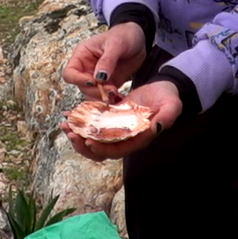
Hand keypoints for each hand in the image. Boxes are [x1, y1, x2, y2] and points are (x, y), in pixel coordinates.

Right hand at [62, 22, 148, 99]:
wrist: (138, 41)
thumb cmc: (124, 36)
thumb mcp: (116, 44)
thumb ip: (107, 60)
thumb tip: (99, 78)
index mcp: (82, 55)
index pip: (70, 73)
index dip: (78, 80)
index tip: (94, 82)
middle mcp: (86, 68)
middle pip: (81, 87)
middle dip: (95, 91)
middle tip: (111, 90)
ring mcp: (97, 78)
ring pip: (92, 95)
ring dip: (103, 97)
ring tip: (116, 94)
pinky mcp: (108, 85)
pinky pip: (105, 96)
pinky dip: (111, 99)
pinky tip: (120, 97)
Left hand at [63, 79, 181, 161]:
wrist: (165, 87)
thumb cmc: (169, 98)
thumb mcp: (172, 106)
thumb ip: (166, 117)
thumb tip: (156, 128)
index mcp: (138, 139)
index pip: (117, 150)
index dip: (102, 149)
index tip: (88, 141)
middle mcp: (125, 137)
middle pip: (100, 149)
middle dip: (83, 144)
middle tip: (70, 133)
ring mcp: (116, 128)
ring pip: (93, 137)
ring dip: (78, 133)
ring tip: (65, 123)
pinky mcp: (110, 117)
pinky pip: (93, 122)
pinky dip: (81, 120)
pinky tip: (69, 113)